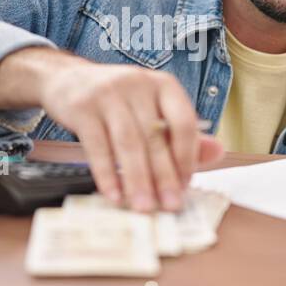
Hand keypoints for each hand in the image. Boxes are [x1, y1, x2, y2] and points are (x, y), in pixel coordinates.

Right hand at [40, 61, 223, 211]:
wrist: (67, 79)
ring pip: (128, 143)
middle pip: (155, 137)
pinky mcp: (82, 107)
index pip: (183, 122)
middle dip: (164, 176)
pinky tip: (114, 195)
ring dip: (137, 179)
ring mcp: (108, 94)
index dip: (187, 156)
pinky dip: (106, 174)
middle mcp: (138, 84)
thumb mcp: (152, 108)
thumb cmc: (118, 100)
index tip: (185, 185)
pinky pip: (97, 146)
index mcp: (163, 85)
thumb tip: (218, 153)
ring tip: (143, 206)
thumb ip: (182, 132)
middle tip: (169, 205)